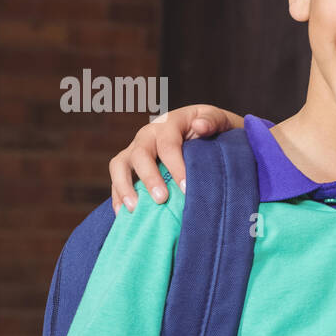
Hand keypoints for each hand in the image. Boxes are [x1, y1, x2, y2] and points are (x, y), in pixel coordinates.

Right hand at [110, 105, 244, 212]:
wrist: (206, 135)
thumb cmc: (213, 130)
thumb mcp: (219, 120)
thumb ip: (212, 121)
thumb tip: (200, 125)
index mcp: (169, 124)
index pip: (168, 144)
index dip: (175, 166)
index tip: (185, 188)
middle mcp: (148, 135)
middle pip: (140, 154)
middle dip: (149, 177)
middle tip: (161, 199)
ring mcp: (136, 150)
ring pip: (119, 165)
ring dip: (124, 187)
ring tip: (134, 208)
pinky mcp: (129, 166)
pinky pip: (117, 179)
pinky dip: (118, 197)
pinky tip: (124, 215)